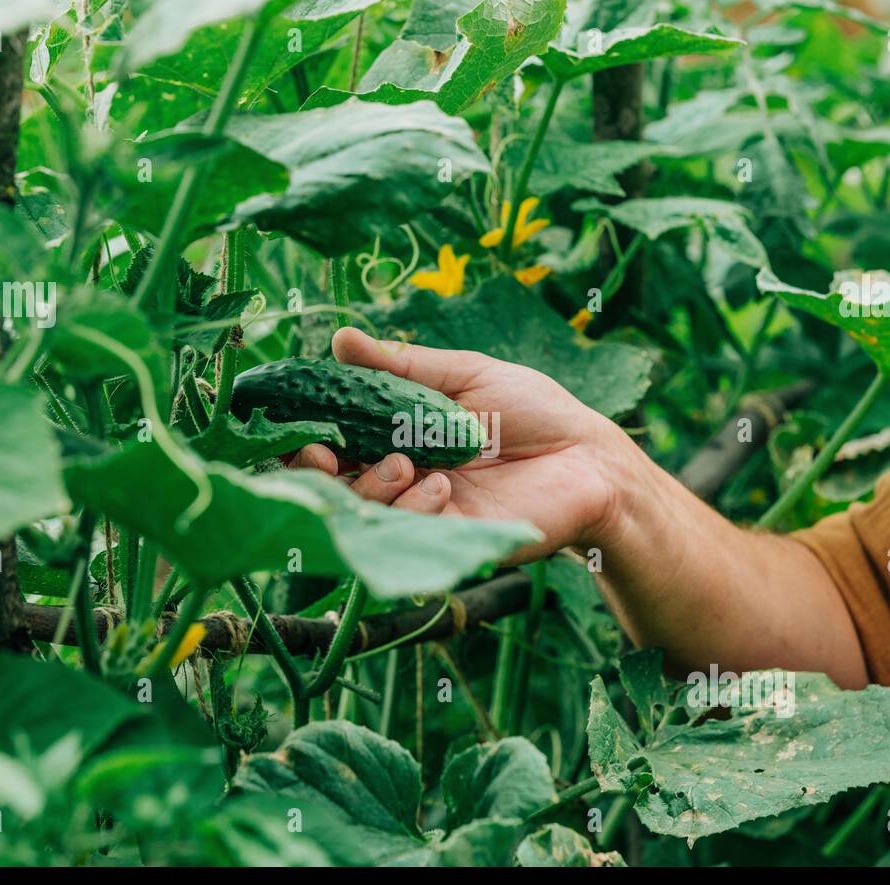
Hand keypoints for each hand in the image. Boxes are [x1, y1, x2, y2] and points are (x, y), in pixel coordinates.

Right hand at [290, 327, 631, 563]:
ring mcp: (422, 512)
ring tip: (402, 463)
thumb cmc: (533, 412)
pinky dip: (411, 510)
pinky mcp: (447, 540)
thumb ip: (400, 366)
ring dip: (370, 486)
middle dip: (318, 469)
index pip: (335, 440)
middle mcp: (402, 476)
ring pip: (363, 513)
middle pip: (334, 483)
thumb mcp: (462, 377)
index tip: (301, 424)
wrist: (588, 457)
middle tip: (325, 453)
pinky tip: (439, 486)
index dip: (311, 435)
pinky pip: (406, 534)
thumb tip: (341, 339)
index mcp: (398, 435)